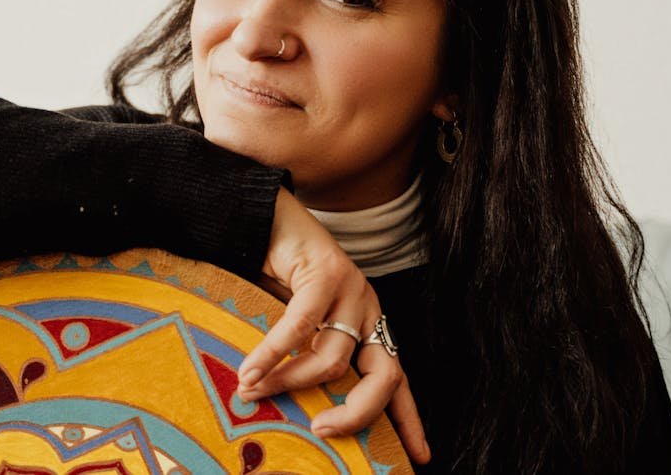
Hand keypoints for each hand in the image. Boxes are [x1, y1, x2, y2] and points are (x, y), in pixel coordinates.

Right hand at [238, 187, 430, 464]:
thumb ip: (303, 361)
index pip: (396, 380)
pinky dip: (271, 354)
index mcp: (370, 328)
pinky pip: (299, 328)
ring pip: (332, 357)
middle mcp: (370, 311)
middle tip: (321, 430)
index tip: (419, 457)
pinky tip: (250, 370)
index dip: (408, 420)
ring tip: (252, 391)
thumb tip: (291, 413)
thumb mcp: (297, 330)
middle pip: (384, 377)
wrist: (266, 220)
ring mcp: (353, 290)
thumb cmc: (277, 279)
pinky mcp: (327, 273)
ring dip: (288, 381)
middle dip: (356, 413)